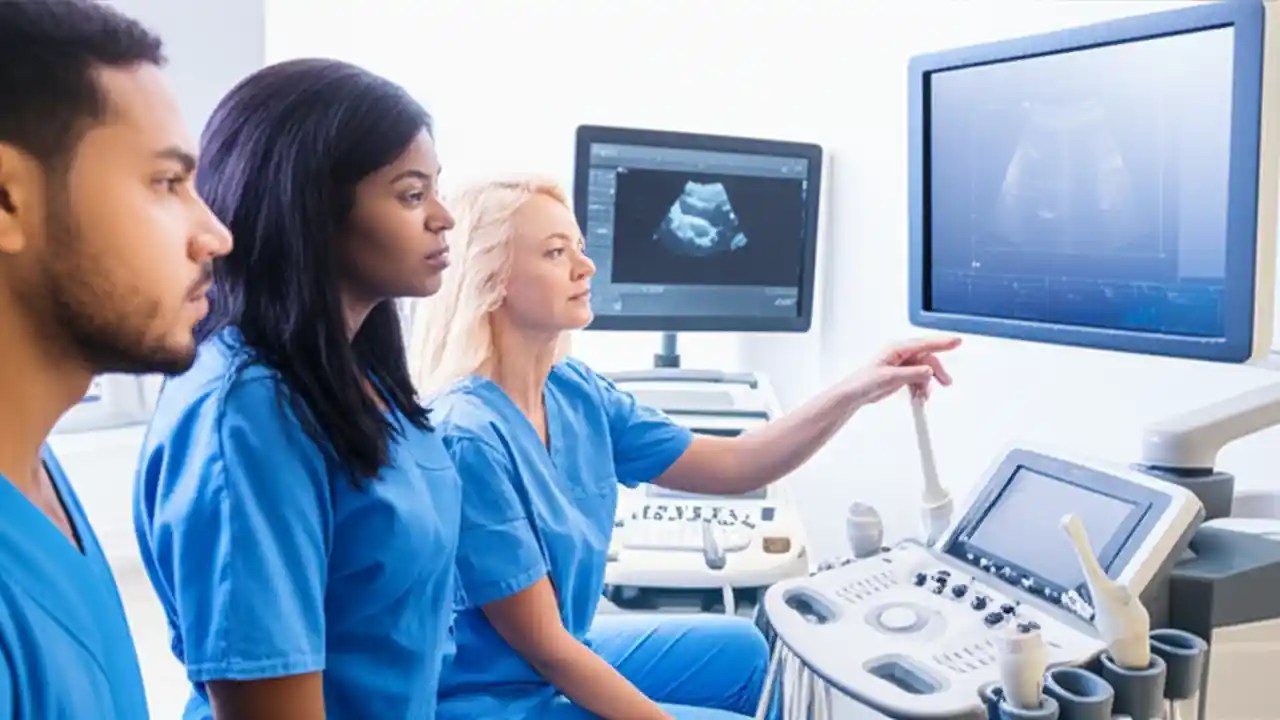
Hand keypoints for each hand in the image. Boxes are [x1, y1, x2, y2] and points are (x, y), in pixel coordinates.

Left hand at [842, 335, 960, 406]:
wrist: (855, 395)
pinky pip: (918, 379)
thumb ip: (911, 374)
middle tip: (945, 382)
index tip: (956, 341)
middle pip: (927, 359)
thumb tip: (928, 371)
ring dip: (926, 385)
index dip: (942, 343)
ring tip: (922, 397)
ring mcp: (902, 364)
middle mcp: (900, 354)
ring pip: (924, 371)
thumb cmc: (864, 382)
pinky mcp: (901, 374)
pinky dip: (920, 388)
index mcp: (896, 349)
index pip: (924, 344)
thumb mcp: (890, 378)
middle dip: (936, 372)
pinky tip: (918, 397)